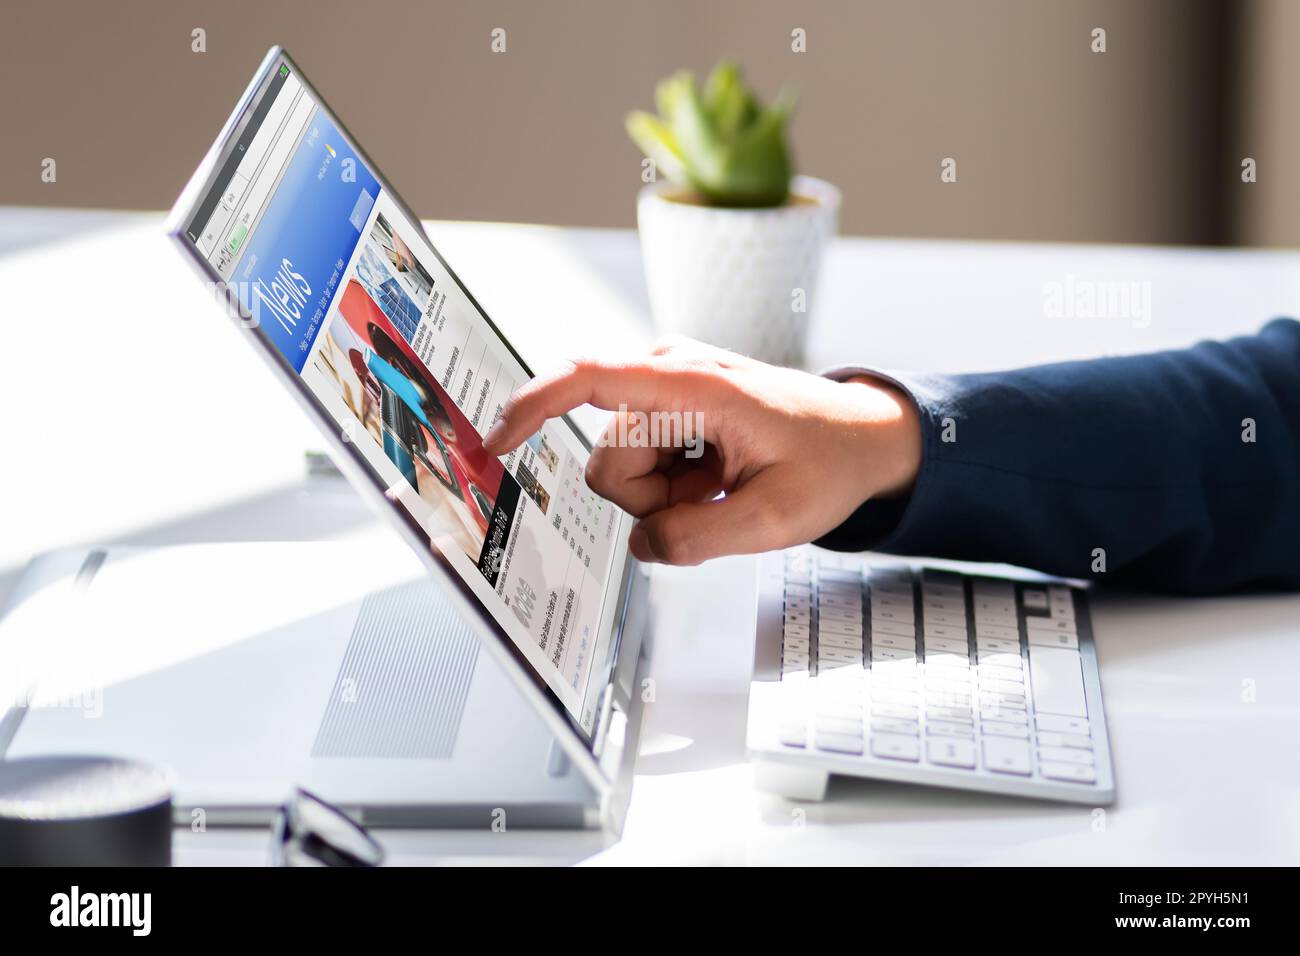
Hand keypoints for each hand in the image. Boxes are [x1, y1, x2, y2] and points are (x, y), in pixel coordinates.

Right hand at [482, 337, 921, 564]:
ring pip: (620, 471)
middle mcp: (670, 373)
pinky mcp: (667, 407)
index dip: (533, 408)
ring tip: (719, 487)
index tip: (494, 441)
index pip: (592, 380)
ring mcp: (667, 388)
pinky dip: (672, 486)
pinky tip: (713, 478)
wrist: (859, 438)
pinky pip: (640, 464)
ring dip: (664, 497)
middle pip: (609, 463)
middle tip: (713, 501)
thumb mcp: (776, 518)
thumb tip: (640, 545)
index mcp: (694, 385)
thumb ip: (699, 538)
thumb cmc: (827, 463)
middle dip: (649, 502)